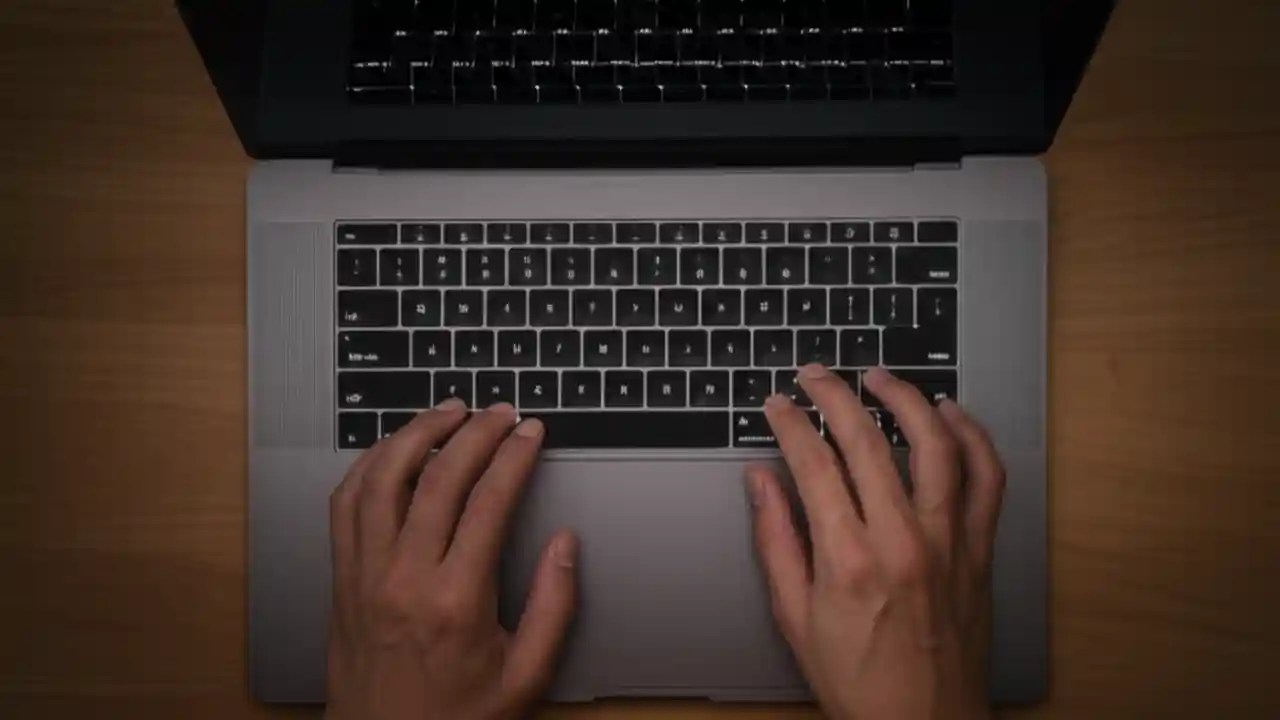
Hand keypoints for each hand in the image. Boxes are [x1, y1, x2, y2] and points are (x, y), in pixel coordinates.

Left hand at [326, 400, 576, 719]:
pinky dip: (368, 466)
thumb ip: (554, 607)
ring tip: (447, 411)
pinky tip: (392, 450)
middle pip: (437, 477)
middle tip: (499, 412)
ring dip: (415, 434)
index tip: (530, 431)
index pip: (488, 501)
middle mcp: (403, 578)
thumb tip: (567, 545)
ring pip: (382, 478)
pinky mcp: (341, 579)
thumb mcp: (526, 676)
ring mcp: (364, 574)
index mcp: (455, 601)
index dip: (514, 456)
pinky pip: (344, 505)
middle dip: (474, 432)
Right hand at [748, 366, 1004, 719]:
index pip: (814, 463)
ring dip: (906, 398)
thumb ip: (776, 541)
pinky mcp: (980, 549)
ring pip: (936, 443)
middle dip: (835, 394)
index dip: (791, 422)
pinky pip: (987, 476)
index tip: (778, 404)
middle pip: (868, 440)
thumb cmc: (858, 682)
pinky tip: (950, 414)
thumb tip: (762, 481)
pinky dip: (972, 435)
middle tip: (816, 374)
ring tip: (879, 377)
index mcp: (849, 560)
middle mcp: (903, 540)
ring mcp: (950, 541)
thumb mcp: (793, 618)